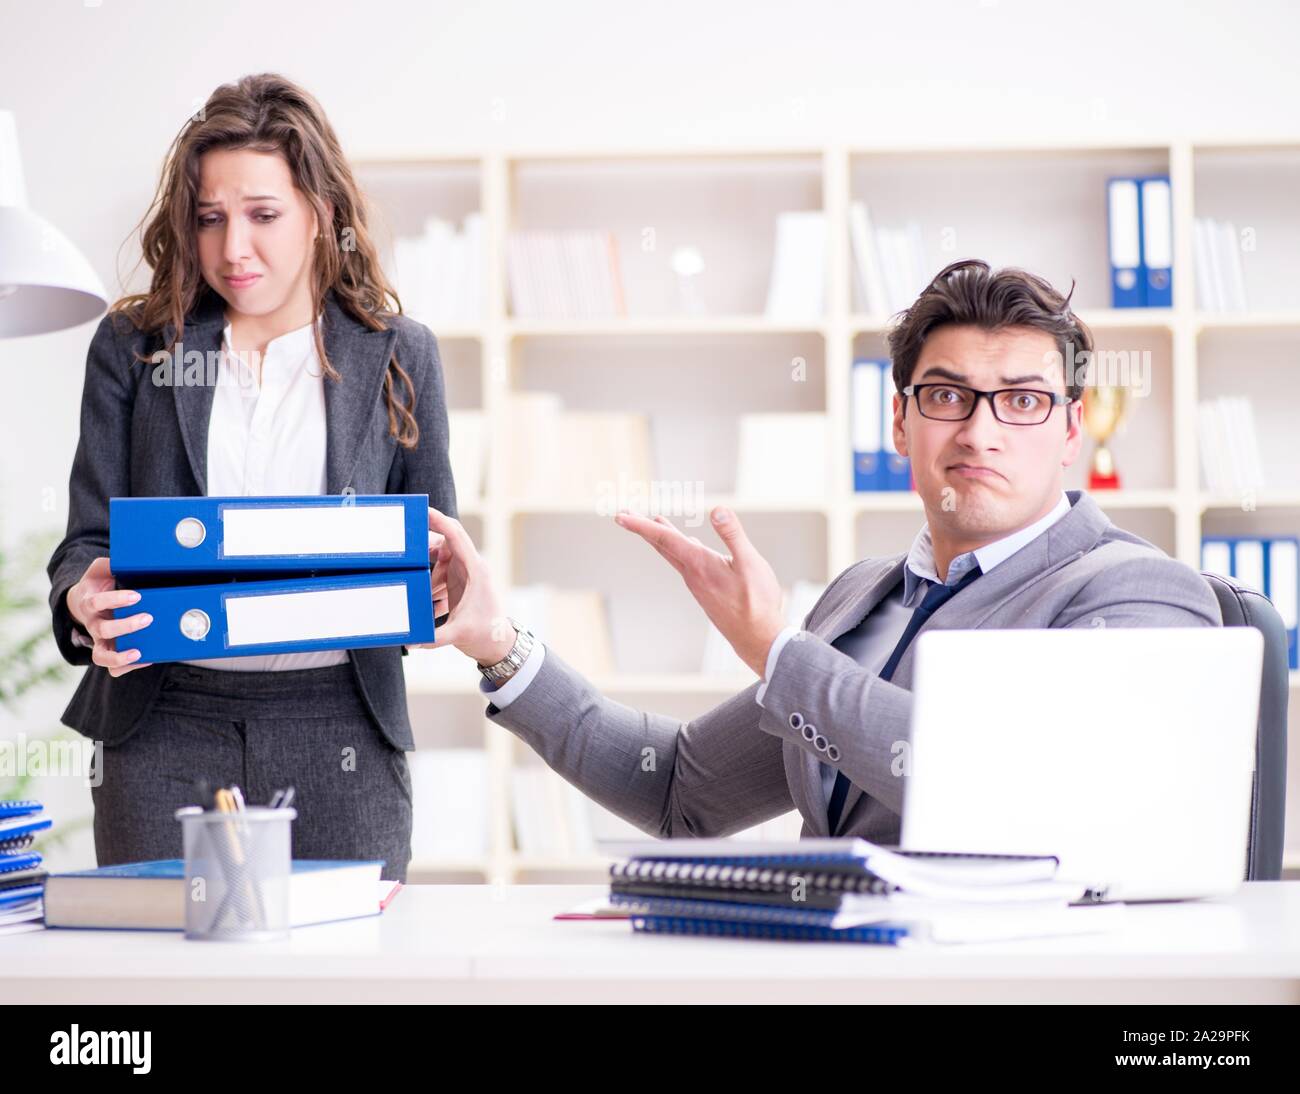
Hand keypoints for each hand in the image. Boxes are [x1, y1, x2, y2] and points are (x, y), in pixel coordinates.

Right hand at [66, 557, 152, 677]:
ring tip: (138, 652)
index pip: (97, 602)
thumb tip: (123, 558)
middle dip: (126, 625)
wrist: (84, 602)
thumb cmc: (97, 584)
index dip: (115, 600)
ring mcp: (99, 640)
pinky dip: (126, 667)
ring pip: (101, 656)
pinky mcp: (108, 652)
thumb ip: (108, 564)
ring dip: (119, 656)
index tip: (136, 596)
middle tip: (148, 618)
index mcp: (89, 602)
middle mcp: (93, 624)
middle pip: (102, 629)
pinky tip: (147, 659)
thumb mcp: (99, 570)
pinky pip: (112, 668)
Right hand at [411, 507, 516, 664]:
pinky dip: (430, 583)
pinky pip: (440, 574)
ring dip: (427, 570)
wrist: (499, 645)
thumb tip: (409, 641)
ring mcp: (466, 574)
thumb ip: (433, 638)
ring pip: (441, 560)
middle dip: (426, 542)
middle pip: (446, 542)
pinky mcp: (460, 584)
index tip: (422, 511)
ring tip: (417, 585)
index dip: (439, 521)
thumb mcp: (458, 635)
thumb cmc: (486, 636)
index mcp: (475, 570)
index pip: (456, 537)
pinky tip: (425, 600)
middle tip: (406, 546)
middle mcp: (471, 567)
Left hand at [614, 506, 784, 676]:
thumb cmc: (756, 602)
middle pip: (662, 546)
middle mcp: (692, 575)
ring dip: (662, 537)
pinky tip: (689, 546)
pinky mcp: (705, 591)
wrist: (757, 638)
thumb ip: (732, 534)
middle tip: (625, 514)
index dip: (640, 525)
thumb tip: (717, 509)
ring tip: (654, 522)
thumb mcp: (750, 563)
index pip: (665, 539)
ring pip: (674, 555)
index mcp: (699, 564)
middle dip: (643, 528)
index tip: (620, 515)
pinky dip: (680, 549)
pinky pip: (686, 564)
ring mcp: (697, 584)